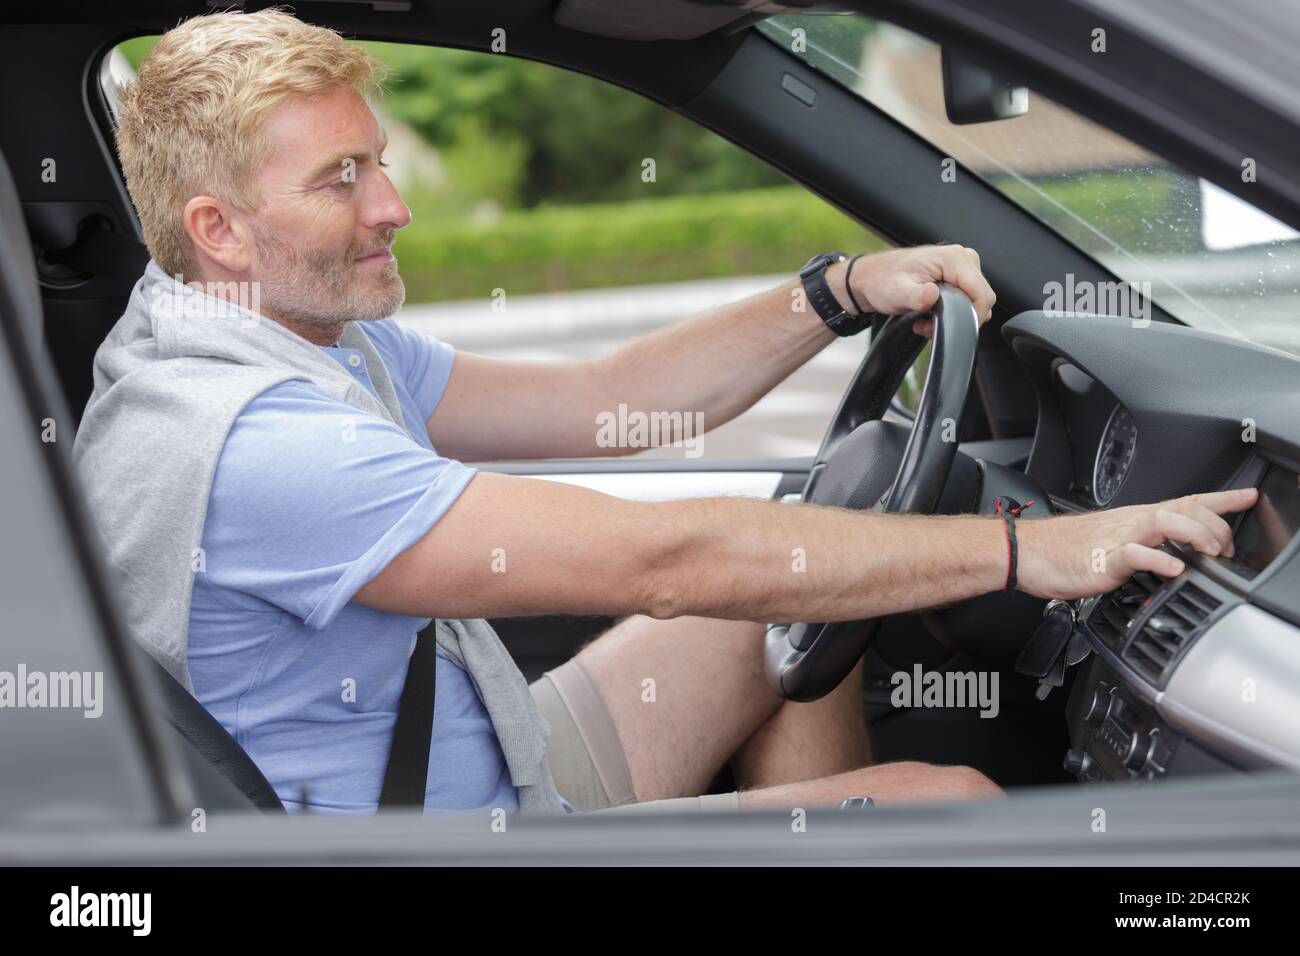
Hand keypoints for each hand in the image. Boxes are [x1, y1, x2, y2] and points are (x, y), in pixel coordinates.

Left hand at [827, 244, 995, 337]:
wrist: (872, 278)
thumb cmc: (883, 281)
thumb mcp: (896, 292)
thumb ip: (915, 296)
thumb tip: (932, 296)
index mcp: (953, 259)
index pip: (982, 293)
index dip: (972, 315)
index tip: (949, 327)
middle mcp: (963, 259)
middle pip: (982, 299)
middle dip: (960, 318)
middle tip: (928, 324)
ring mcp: (963, 268)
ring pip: (975, 302)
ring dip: (954, 317)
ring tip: (926, 318)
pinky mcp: (958, 277)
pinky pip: (967, 301)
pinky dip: (951, 312)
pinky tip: (930, 314)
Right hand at [1015, 488, 1258, 600]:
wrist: (1025, 552)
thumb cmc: (1062, 550)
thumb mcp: (1112, 544)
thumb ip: (1142, 546)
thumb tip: (1171, 556)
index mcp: (1136, 518)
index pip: (1186, 501)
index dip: (1221, 500)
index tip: (1249, 498)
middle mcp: (1132, 523)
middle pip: (1185, 509)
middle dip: (1217, 524)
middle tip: (1229, 546)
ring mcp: (1118, 539)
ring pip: (1166, 521)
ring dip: (1196, 534)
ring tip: (1212, 551)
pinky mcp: (1103, 559)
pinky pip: (1136, 555)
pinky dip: (1159, 559)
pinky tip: (1174, 568)